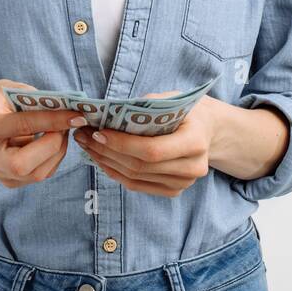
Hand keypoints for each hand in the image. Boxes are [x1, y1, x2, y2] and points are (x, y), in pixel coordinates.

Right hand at [0, 80, 88, 187]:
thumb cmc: (3, 100)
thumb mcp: (16, 91)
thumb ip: (39, 101)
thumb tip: (71, 112)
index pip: (21, 125)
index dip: (52, 120)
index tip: (76, 116)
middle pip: (21, 164)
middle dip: (52, 145)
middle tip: (67, 127)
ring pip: (36, 174)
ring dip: (58, 151)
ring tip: (62, 131)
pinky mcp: (9, 181)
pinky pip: (40, 174)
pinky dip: (54, 158)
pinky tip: (53, 142)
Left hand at [74, 93, 217, 196]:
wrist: (208, 130)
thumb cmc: (186, 111)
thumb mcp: (171, 99)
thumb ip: (146, 107)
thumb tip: (109, 113)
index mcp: (195, 142)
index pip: (152, 150)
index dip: (122, 144)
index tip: (98, 132)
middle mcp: (192, 168)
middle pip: (140, 166)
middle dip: (106, 151)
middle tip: (84, 135)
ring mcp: (183, 184)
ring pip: (134, 178)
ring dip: (105, 162)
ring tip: (87, 145)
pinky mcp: (172, 191)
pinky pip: (136, 185)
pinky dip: (115, 172)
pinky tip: (101, 158)